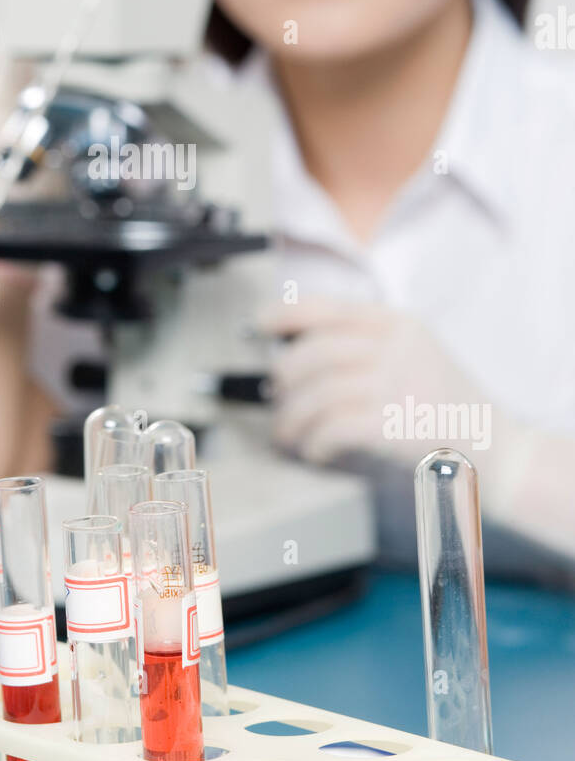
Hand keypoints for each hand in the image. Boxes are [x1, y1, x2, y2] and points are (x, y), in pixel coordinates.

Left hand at [261, 297, 532, 517]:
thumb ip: (371, 344)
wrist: (499, 451)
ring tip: (287, 434)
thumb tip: (303, 350)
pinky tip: (314, 452)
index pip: (330, 308)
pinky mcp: (395, 425)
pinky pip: (333, 428)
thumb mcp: (418, 354)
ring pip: (317, 393)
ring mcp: (397, 385)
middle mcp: (397, 348)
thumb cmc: (451, 408)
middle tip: (275, 395)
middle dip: (283, 376)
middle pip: (314, 352)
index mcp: (400, 324)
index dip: (286, 313)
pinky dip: (314, 442)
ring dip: (291, 418)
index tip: (260, 323)